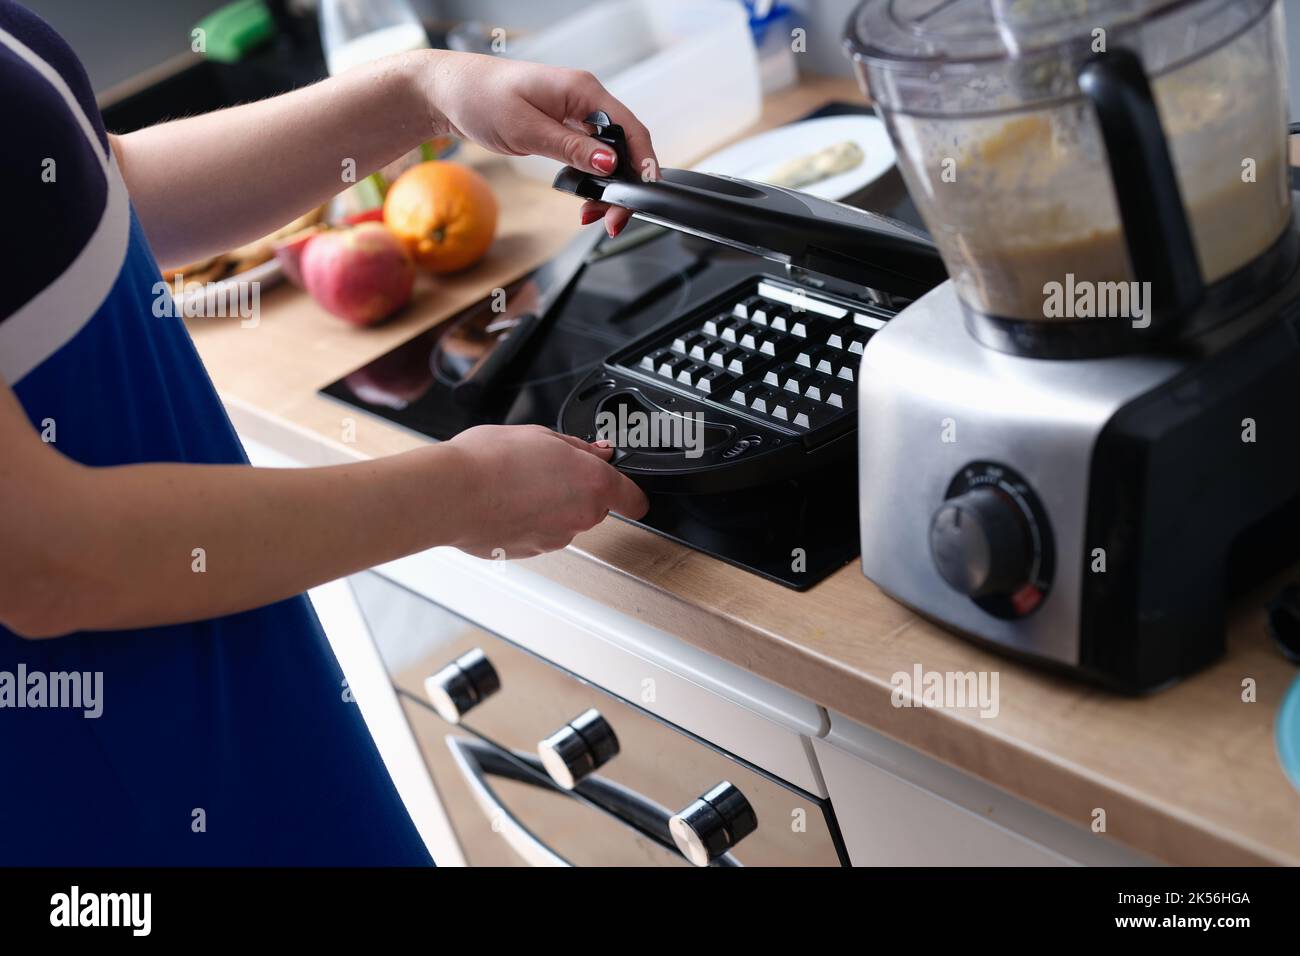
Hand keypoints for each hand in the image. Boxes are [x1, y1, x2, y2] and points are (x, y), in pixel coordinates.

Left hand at [419, 53, 657, 236]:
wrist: (448, 92)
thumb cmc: (480, 98)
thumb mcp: (526, 129)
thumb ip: (571, 147)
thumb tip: (610, 165)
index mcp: (582, 90)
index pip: (630, 129)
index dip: (643, 164)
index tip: (641, 196)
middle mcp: (584, 99)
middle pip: (623, 147)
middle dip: (623, 186)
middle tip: (611, 220)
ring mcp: (575, 113)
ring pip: (608, 156)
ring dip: (606, 187)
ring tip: (591, 215)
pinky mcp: (564, 127)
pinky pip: (589, 155)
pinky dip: (589, 180)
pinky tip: (582, 199)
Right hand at [444, 424, 648, 558]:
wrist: (449, 495)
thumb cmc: (488, 462)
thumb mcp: (540, 435)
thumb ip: (577, 447)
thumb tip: (597, 451)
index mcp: (592, 484)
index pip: (634, 498)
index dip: (630, 492)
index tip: (624, 488)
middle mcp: (580, 516)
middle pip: (595, 506)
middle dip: (577, 489)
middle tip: (546, 468)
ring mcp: (556, 538)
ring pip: (565, 520)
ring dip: (550, 505)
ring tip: (516, 484)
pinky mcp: (531, 552)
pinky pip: (539, 533)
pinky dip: (528, 521)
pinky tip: (505, 502)